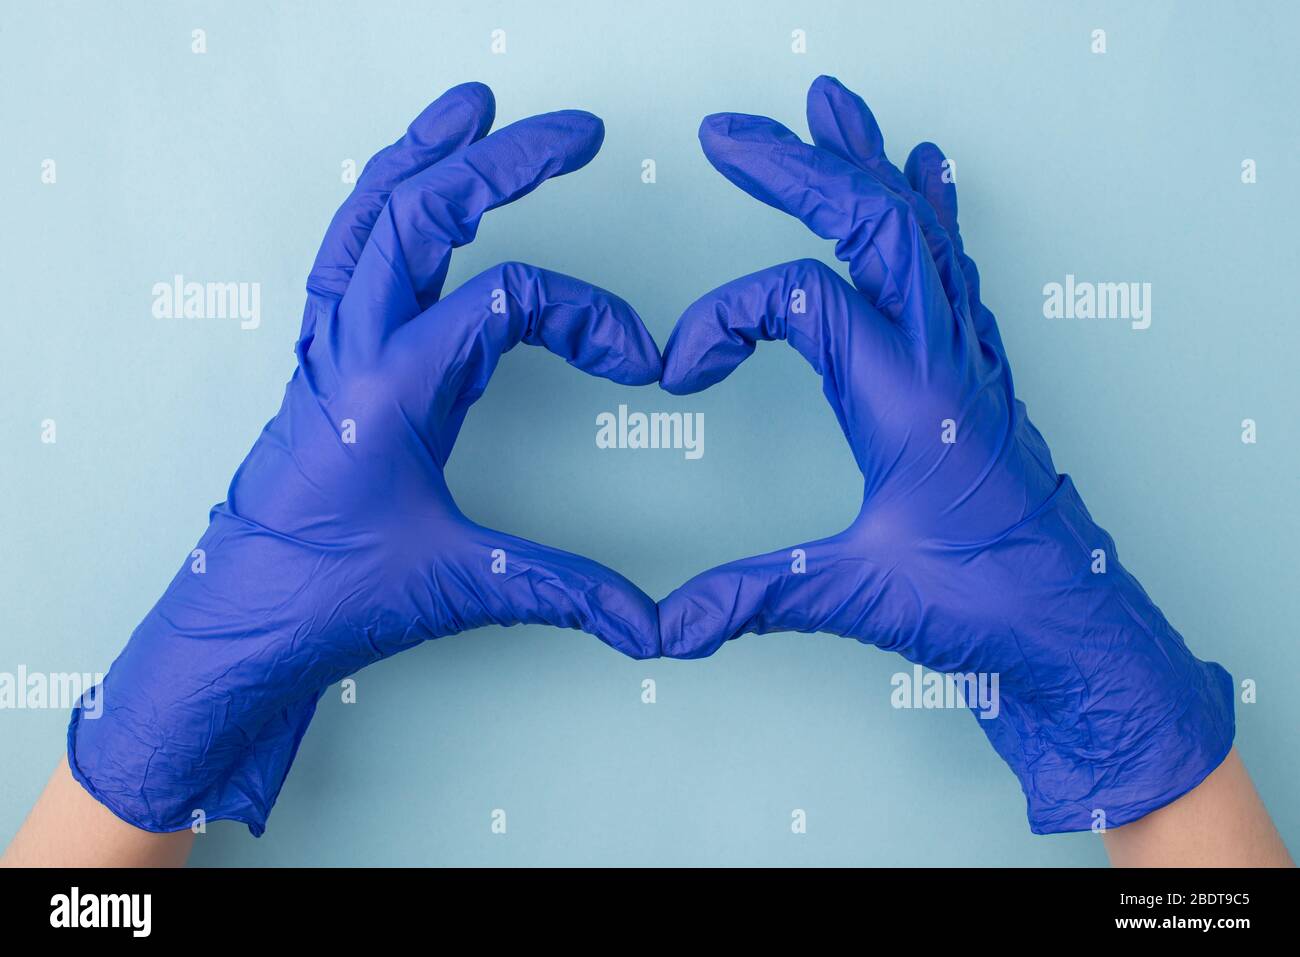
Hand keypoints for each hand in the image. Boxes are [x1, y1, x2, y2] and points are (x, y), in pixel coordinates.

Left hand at [69, 83, 661, 835]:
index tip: (634, 361)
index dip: (588, 317)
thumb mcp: (459, 586)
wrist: (238, 631)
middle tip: (575, 133)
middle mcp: (350, 351)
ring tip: (469, 110)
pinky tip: (403, 194)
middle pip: (422, 213)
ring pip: (368, 219)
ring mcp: (328, 352)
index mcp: (388, 387)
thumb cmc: (324, 599)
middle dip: (504, 162)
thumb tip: (643, 620)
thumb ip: (564, 590)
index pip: (505, 300)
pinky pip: (345, 258)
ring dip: (423, 155)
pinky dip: (381, 209)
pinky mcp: (324, 368)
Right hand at [657, 76, 1233, 833]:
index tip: (684, 366)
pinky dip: (931, 211)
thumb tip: (675, 620)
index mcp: (909, 395)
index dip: (725, 318)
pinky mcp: (976, 379)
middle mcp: (945, 359)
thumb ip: (756, 595)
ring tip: (834, 110)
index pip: (802, 298)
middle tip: (734, 134)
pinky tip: (932, 176)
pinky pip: (954, 268)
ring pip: (920, 230)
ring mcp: (969, 361)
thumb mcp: (861, 595)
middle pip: (873, 222)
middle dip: (798, 167)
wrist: (1078, 633)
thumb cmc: (994, 605)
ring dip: (867, 166)